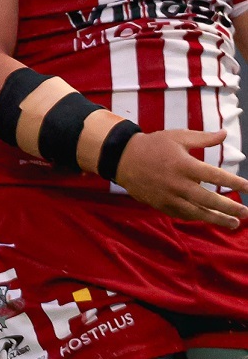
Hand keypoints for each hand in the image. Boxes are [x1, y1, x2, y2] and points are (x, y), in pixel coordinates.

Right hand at [107, 129, 247, 229]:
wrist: (123, 159)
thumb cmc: (153, 145)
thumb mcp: (178, 136)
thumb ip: (203, 138)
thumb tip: (225, 134)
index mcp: (184, 165)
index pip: (215, 176)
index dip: (234, 182)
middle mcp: (177, 183)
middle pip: (208, 199)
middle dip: (229, 208)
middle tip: (245, 213)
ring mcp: (167, 196)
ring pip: (195, 212)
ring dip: (215, 218)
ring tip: (232, 224)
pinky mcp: (159, 204)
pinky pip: (181, 214)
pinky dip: (196, 217)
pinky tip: (208, 218)